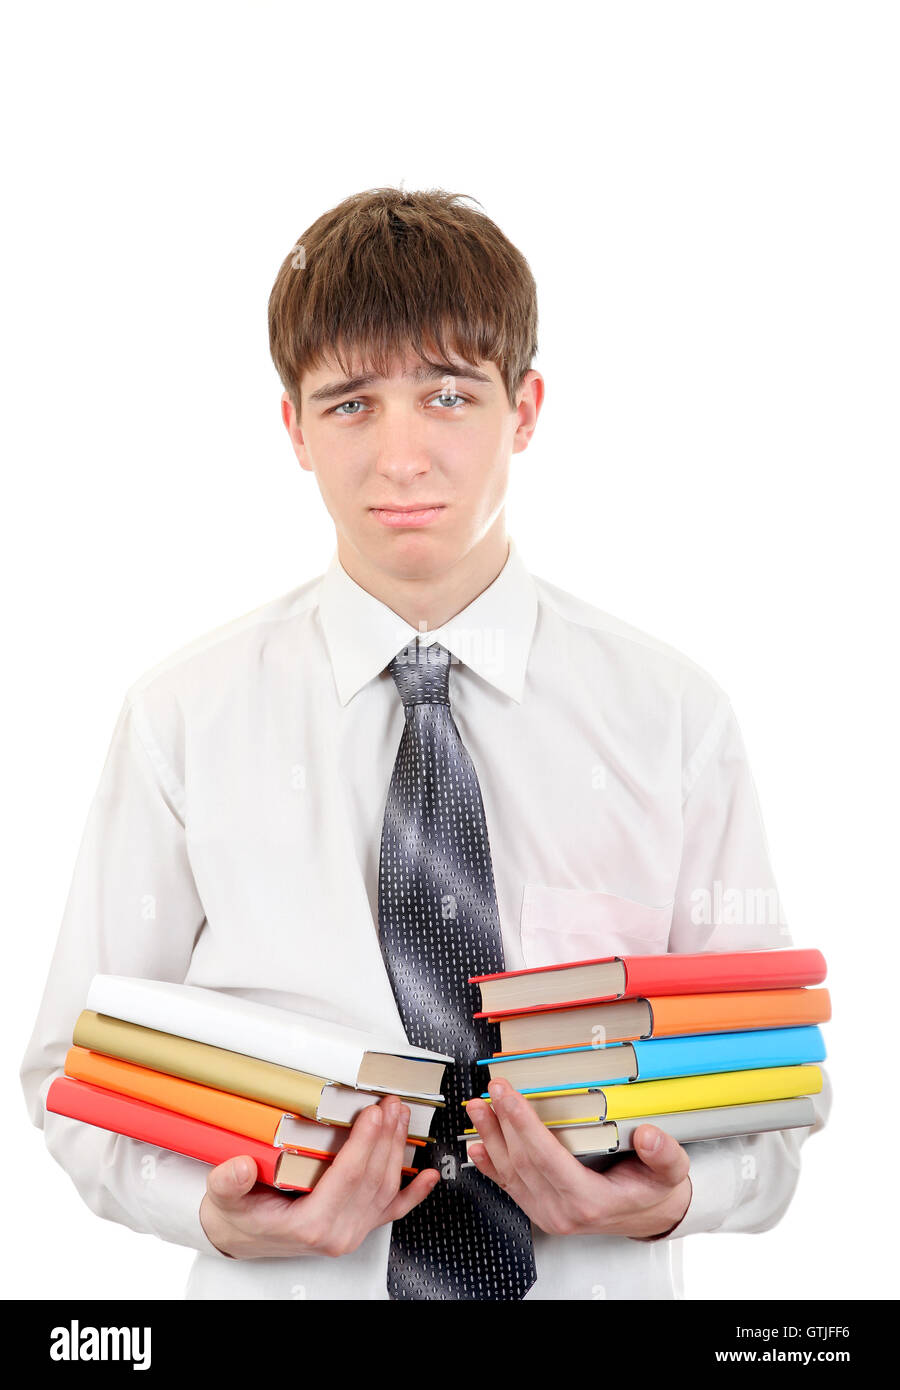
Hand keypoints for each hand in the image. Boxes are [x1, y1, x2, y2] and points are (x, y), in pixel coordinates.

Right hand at [199, 1095, 439, 1258]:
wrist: (241, 1237)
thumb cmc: (239, 1216)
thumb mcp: (224, 1199)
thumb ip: (230, 1183)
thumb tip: (240, 1168)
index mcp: (310, 1225)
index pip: (349, 1177)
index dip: (365, 1142)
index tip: (373, 1113)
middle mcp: (337, 1234)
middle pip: (373, 1178)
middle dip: (387, 1137)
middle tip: (391, 1105)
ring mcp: (351, 1232)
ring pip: (386, 1189)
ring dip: (398, 1151)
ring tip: (400, 1118)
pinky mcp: (357, 1227)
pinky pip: (391, 1211)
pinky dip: (414, 1194)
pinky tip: (428, 1177)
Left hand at [465, 1079, 691, 1239]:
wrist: (648, 1216)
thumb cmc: (653, 1191)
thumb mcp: (670, 1172)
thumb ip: (664, 1155)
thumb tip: (650, 1136)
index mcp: (590, 1202)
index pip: (546, 1158)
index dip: (523, 1124)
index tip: (509, 1095)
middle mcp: (562, 1213)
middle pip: (522, 1162)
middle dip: (503, 1122)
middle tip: (493, 1089)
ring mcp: (547, 1214)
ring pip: (510, 1173)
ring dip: (490, 1138)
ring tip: (478, 1108)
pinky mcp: (540, 1210)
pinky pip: (509, 1187)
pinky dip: (489, 1166)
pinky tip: (476, 1147)